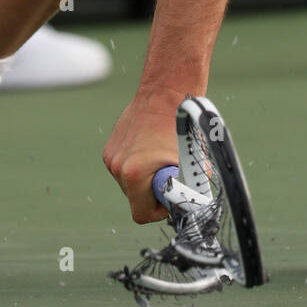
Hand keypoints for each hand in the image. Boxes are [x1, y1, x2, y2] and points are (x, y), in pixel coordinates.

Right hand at [102, 88, 181, 223]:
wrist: (166, 92)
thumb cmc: (182, 126)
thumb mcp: (193, 161)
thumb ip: (192, 188)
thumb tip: (196, 205)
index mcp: (135, 174)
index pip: (142, 214)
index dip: (160, 211)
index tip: (171, 198)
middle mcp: (118, 167)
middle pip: (135, 199)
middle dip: (153, 194)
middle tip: (171, 176)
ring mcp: (111, 157)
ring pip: (129, 184)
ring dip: (145, 178)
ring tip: (161, 157)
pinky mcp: (109, 148)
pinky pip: (124, 168)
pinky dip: (137, 165)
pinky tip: (151, 148)